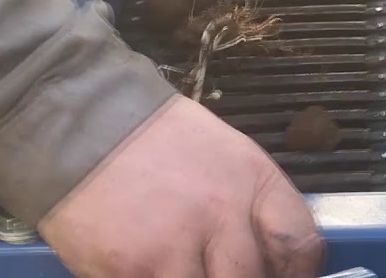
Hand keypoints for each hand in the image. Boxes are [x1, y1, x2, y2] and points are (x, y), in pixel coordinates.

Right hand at [39, 96, 322, 277]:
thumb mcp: (228, 156)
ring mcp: (174, 245)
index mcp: (254, 180)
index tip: (283, 277)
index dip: (298, 274)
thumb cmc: (159, 140)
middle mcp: (221, 213)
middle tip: (227, 273)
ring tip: (187, 269)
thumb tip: (268, 253)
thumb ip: (252, 205)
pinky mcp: (130, 269)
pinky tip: (154, 270)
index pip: (300, 245)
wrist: (85, 122)